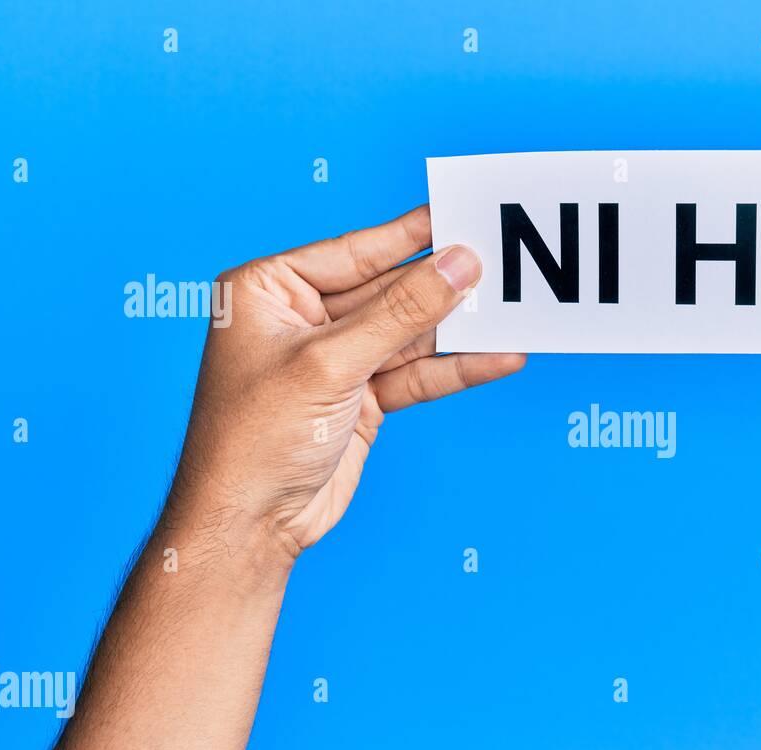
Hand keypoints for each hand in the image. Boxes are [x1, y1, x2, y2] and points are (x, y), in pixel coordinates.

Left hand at [174, 204, 524, 559]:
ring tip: (511, 309)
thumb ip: (402, 312)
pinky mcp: (361, 399)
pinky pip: (415, 375)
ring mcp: (334, 361)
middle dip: (441, 285)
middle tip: (498, 261)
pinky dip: (455, 369)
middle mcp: (301, 320)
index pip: (353, 253)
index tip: (457, 213)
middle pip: (387, 291)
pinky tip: (497, 356)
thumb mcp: (331, 363)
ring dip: (457, 329)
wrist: (249, 525)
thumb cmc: (255, 439)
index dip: (409, 236)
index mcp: (268, 290)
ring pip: (408, 335)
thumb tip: (458, 266)